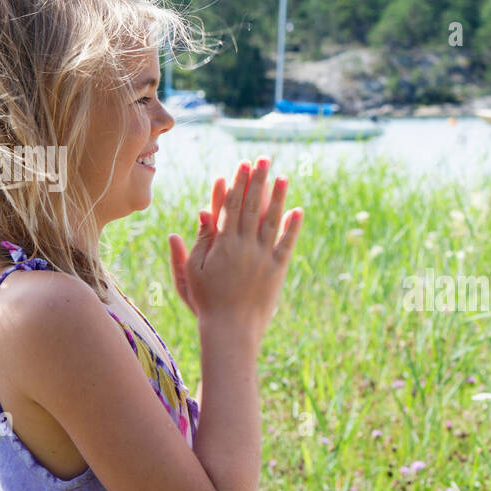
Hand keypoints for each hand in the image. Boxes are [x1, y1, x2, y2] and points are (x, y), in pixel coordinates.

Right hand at [167, 157, 302, 335]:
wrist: (231, 330)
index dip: (237, 184)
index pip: (231, 206)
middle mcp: (245, 247)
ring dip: (277, 197)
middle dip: (257, 181)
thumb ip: (198, 241)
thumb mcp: (192, 272)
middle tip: (263, 160)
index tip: (241, 166)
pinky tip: (298, 211)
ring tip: (282, 177)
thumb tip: (201, 212)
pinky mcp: (277, 270)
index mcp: (222, 245)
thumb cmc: (206, 303)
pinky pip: (287, 244)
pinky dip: (293, 227)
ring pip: (271, 220)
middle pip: (252, 207)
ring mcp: (263, 257)